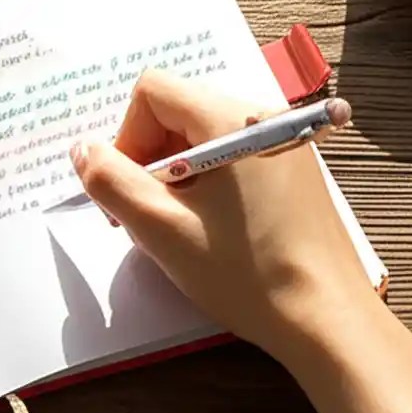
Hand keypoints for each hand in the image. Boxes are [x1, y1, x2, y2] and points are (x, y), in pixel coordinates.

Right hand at [69, 69, 376, 356]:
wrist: (328, 320)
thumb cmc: (248, 275)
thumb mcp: (162, 230)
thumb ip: (111, 182)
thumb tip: (83, 150)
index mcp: (232, 118)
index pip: (153, 91)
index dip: (126, 137)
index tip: (127, 191)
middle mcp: (264, 115)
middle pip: (180, 110)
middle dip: (150, 157)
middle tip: (147, 215)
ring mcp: (285, 141)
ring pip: (205, 136)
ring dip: (178, 175)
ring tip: (182, 228)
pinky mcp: (296, 170)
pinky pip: (235, 155)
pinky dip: (209, 183)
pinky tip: (215, 230)